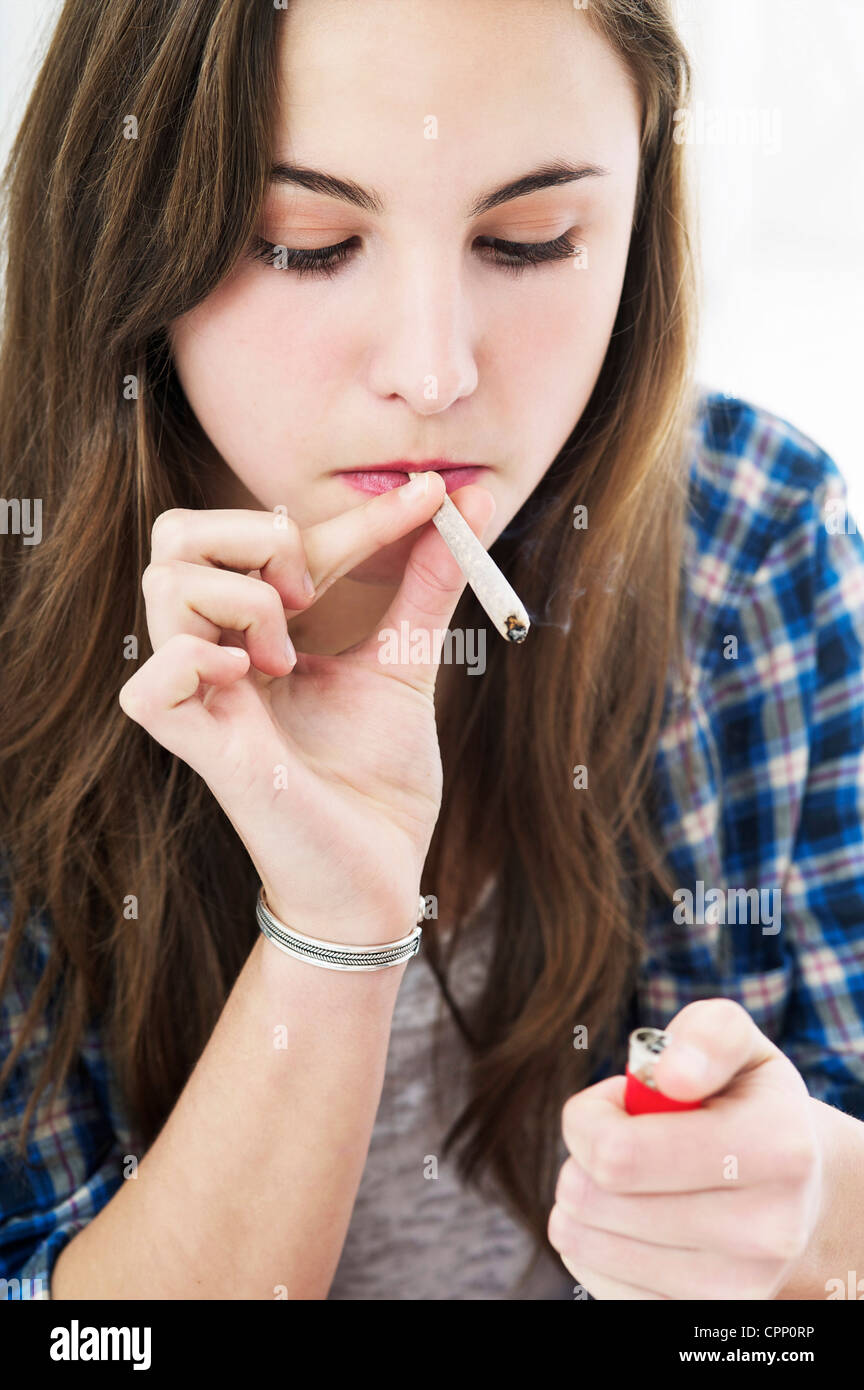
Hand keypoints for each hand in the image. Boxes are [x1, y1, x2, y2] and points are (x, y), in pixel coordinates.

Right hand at [118, 475, 495, 942]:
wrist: (381, 877)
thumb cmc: (379, 782)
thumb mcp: (406, 664)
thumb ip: (427, 585)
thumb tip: (472, 503)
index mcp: (259, 631)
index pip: (272, 536)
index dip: (355, 515)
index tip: (433, 496)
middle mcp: (219, 655)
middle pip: (176, 536)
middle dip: (251, 534)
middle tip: (311, 591)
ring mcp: (203, 701)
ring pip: (163, 585)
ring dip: (241, 597)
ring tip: (289, 656)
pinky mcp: (199, 750)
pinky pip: (151, 684)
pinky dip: (199, 661)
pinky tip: (252, 681)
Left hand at [548, 999, 824, 1298]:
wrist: (796, 1194)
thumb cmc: (748, 1103)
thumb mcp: (740, 1046)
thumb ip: (707, 1034)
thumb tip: (670, 1076)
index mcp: (775, 1149)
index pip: (618, 1153)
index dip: (588, 1116)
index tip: (616, 1100)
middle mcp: (764, 1231)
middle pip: (591, 1197)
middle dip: (582, 1152)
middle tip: (621, 1135)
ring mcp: (733, 1288)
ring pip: (582, 1239)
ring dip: (583, 1195)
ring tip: (630, 1174)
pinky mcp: (697, 1318)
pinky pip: (590, 1276)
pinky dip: (593, 1239)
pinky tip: (632, 1216)